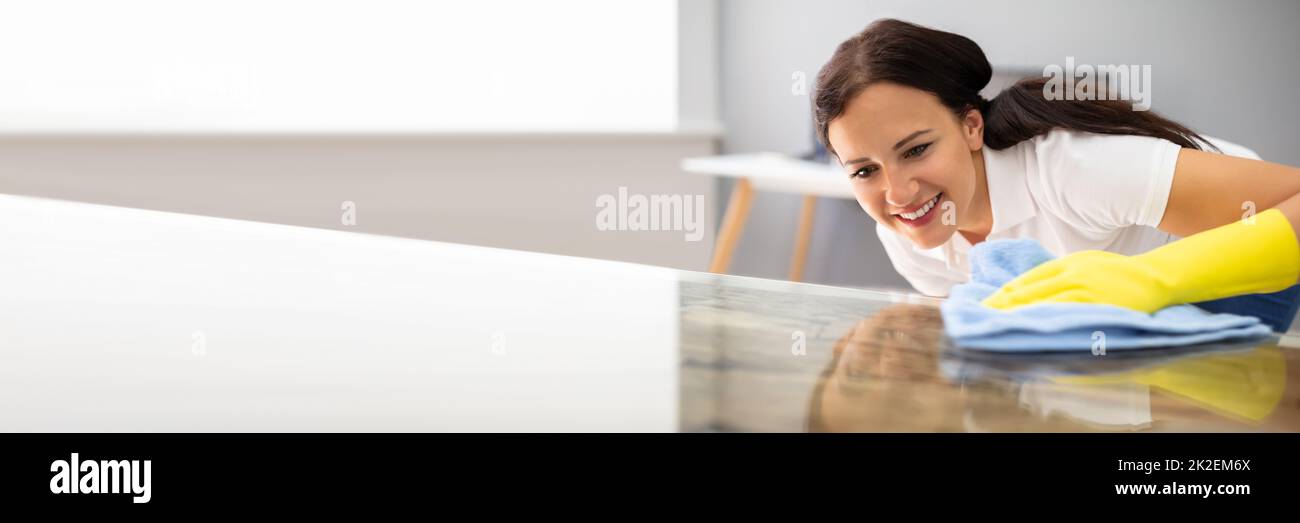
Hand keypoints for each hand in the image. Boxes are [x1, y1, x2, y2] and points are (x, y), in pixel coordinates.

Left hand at [980, 250, 1173, 312]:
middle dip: (1003, 307)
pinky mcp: (1096, 310)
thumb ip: (1058, 272)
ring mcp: (1084, 294)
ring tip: (999, 328)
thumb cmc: (1116, 271)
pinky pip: (1065, 319)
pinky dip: (1046, 325)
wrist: (1153, 278)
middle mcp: (1071, 277)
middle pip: (1029, 294)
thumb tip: (1028, 287)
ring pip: (1043, 307)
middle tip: (982, 318)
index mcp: (1066, 265)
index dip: (1004, 294)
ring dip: (1019, 318)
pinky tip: (1032, 333)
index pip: (1026, 280)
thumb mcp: (1084, 261)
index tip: (986, 304)